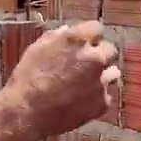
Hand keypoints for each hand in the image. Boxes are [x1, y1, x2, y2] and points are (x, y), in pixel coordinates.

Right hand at [2, 21, 118, 136]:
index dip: (90, 36)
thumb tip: (68, 30)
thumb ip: (56, 37)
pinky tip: (81, 101)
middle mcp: (94, 58)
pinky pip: (106, 96)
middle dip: (99, 54)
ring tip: (85, 84)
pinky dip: (96, 97)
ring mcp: (100, 82)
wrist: (27, 113)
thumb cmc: (27, 78)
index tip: (85, 42)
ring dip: (103, 75)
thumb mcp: (36, 49)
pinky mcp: (102, 103)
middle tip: (86, 64)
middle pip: (109, 50)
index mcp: (77, 41)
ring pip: (113, 73)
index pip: (96, 28)